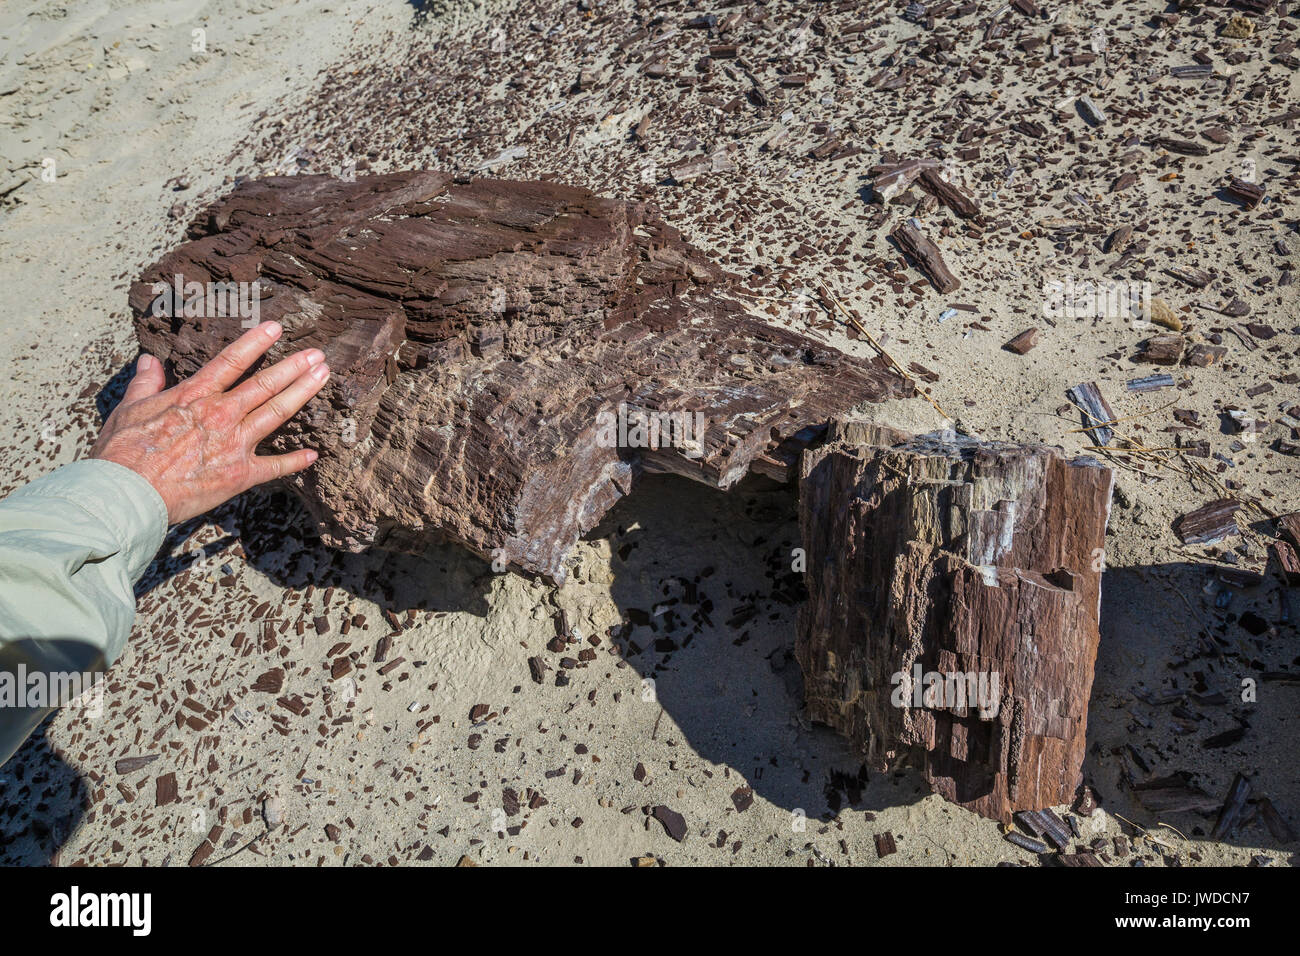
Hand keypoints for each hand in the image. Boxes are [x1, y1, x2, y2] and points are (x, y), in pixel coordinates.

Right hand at [90, 321, 329, 524]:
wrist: (128, 492)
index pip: (232, 361)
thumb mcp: (130, 408)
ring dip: (303, 392)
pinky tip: (312, 455)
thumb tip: (149, 360)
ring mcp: (235, 443)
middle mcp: (221, 414)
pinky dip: (295, 462)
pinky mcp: (241, 474)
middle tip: (317, 354)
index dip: (256, 342)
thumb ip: (146, 383)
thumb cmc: (123, 452)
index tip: (276, 327)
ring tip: (323, 376)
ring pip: (277, 412)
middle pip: (266, 383)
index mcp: (196, 395)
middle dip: (295, 366)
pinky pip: (275, 466)